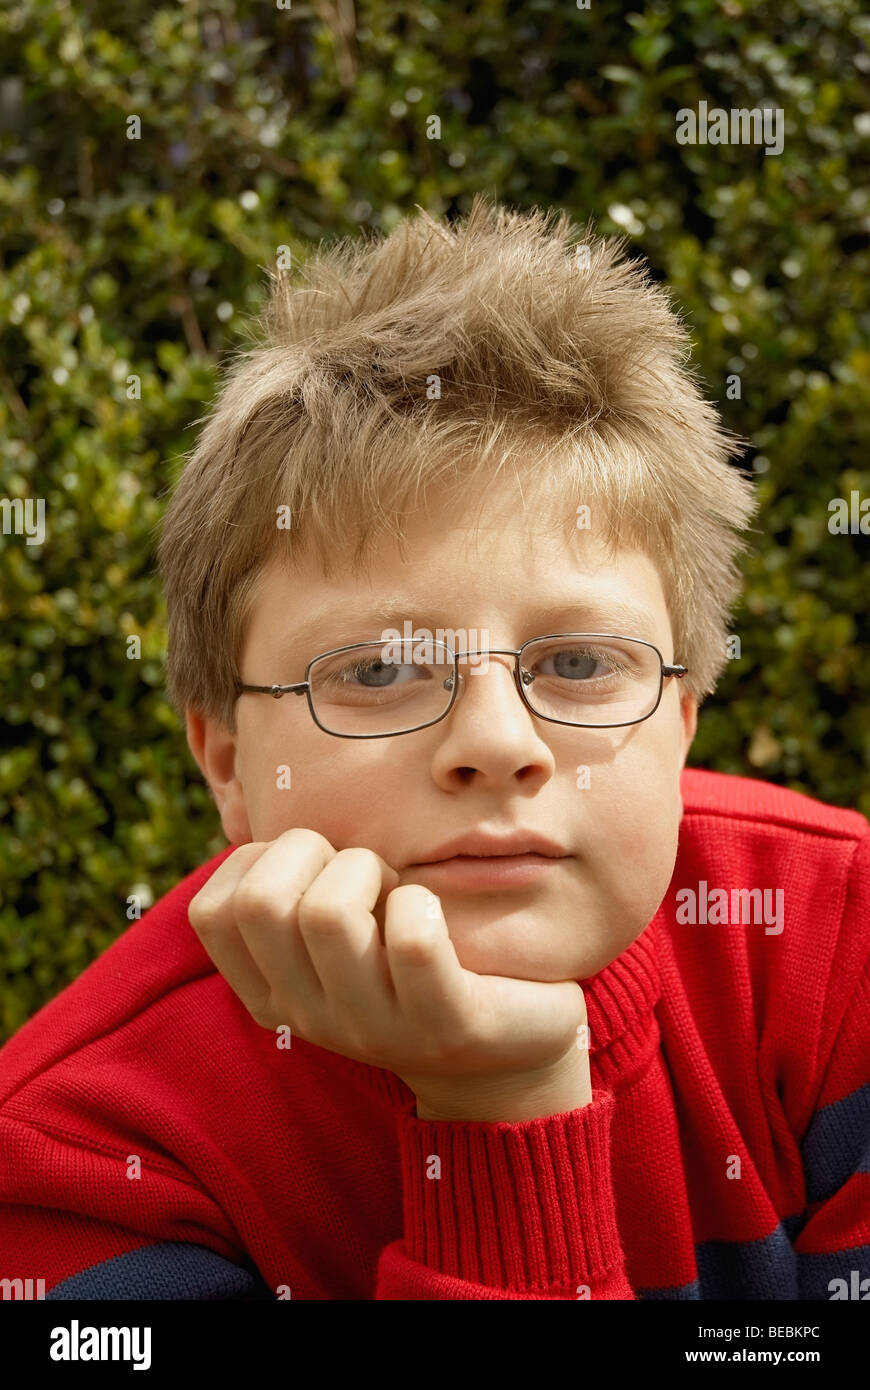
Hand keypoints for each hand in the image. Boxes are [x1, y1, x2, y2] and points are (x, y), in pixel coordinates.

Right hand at [188, 828, 591, 1121]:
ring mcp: (373, 1028)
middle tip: (358, 871)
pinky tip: (433, 914)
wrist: (508, 1053)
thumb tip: (257, 803)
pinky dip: (422, 902)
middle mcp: (309, 1016)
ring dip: (367, 870)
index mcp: (271, 993)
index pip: (210, 912)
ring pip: (328, 914)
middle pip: (260, 903)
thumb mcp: (337, 938)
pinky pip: (412, 940)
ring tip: (398, 890)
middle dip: (308, 852)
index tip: (309, 867)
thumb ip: (293, 890)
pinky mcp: (443, 1026)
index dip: (255, 860)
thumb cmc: (412, 963)